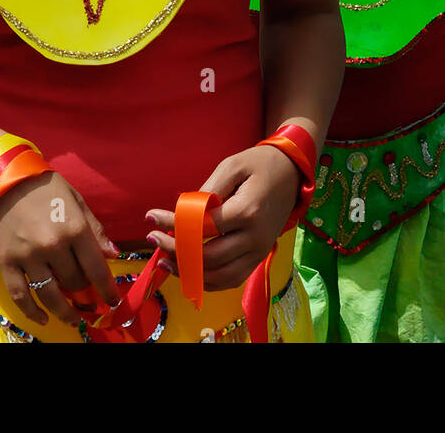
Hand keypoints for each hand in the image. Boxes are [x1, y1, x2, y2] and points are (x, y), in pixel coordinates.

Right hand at [0, 173, 120, 328]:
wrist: (4, 180)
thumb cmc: (45, 188)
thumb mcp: (76, 200)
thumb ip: (95, 229)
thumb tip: (113, 254)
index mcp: (74, 228)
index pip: (96, 268)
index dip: (107, 289)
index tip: (113, 302)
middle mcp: (53, 245)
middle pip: (74, 283)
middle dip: (84, 293)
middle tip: (89, 299)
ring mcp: (28, 256)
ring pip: (50, 295)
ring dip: (64, 312)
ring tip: (73, 318)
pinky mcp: (6, 263)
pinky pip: (20, 296)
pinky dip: (32, 312)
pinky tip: (42, 319)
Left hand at [145, 144, 300, 290]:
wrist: (292, 172)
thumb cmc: (260, 164)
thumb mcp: (232, 166)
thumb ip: (208, 190)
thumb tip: (182, 214)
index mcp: (246, 211)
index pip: (201, 227)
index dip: (172, 224)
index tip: (151, 217)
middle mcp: (254, 238)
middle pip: (207, 257)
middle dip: (176, 251)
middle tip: (154, 239)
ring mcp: (259, 251)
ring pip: (218, 276)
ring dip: (189, 273)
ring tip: (165, 260)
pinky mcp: (259, 258)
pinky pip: (231, 279)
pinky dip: (208, 281)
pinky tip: (189, 271)